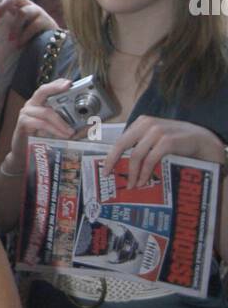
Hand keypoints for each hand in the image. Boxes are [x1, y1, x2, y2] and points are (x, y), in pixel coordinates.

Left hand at [0, 0, 55, 48]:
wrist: (53, 45)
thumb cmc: (31, 37)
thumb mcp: (18, 29)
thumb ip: (8, 25)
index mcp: (21, 7)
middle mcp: (29, 6)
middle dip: (4, 4)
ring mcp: (38, 12)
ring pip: (23, 12)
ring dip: (15, 26)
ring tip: (11, 39)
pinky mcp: (46, 21)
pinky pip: (33, 26)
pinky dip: (24, 36)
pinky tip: (20, 44)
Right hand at [6, 76, 76, 170]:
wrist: (24, 154)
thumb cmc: (41, 140)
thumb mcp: (60, 131)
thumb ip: (74, 127)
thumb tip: (93, 125)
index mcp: (40, 102)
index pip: (49, 88)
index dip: (58, 83)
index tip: (70, 82)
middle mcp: (32, 104)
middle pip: (42, 91)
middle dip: (56, 87)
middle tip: (68, 87)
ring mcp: (26, 112)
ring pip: (46, 112)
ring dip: (61, 122)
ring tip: (71, 131)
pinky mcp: (23, 123)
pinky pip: (41, 124)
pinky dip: (54, 129)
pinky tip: (62, 135)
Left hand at [101, 115, 224, 187]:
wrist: (201, 140)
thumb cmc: (176, 141)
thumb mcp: (155, 138)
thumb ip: (141, 143)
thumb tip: (121, 163)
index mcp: (141, 122)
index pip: (121, 139)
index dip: (111, 155)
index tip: (106, 168)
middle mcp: (147, 124)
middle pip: (122, 144)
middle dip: (113, 161)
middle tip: (108, 175)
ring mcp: (157, 131)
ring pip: (136, 155)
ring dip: (132, 173)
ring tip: (132, 185)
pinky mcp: (167, 141)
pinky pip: (150, 160)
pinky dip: (144, 172)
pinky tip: (143, 181)